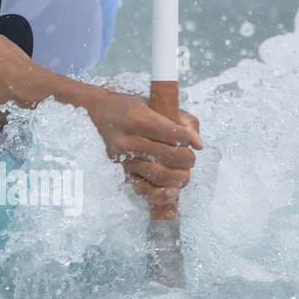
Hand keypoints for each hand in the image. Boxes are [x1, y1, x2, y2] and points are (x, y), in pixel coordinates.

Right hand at [83, 89, 201, 208]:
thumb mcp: (158, 104)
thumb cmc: (133, 107)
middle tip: (188, 155)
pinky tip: (174, 190)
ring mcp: (123, 158)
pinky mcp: (121, 171)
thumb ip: (184, 122)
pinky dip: (162, 194)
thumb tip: (198, 145)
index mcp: (137, 118)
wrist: (100, 111)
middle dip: (187, 158)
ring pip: (161, 174)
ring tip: (183, 169)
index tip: (185, 137)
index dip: (186, 138)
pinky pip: (144, 189)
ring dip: (180, 175)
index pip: (173, 134)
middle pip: (170, 156)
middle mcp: (127, 139)